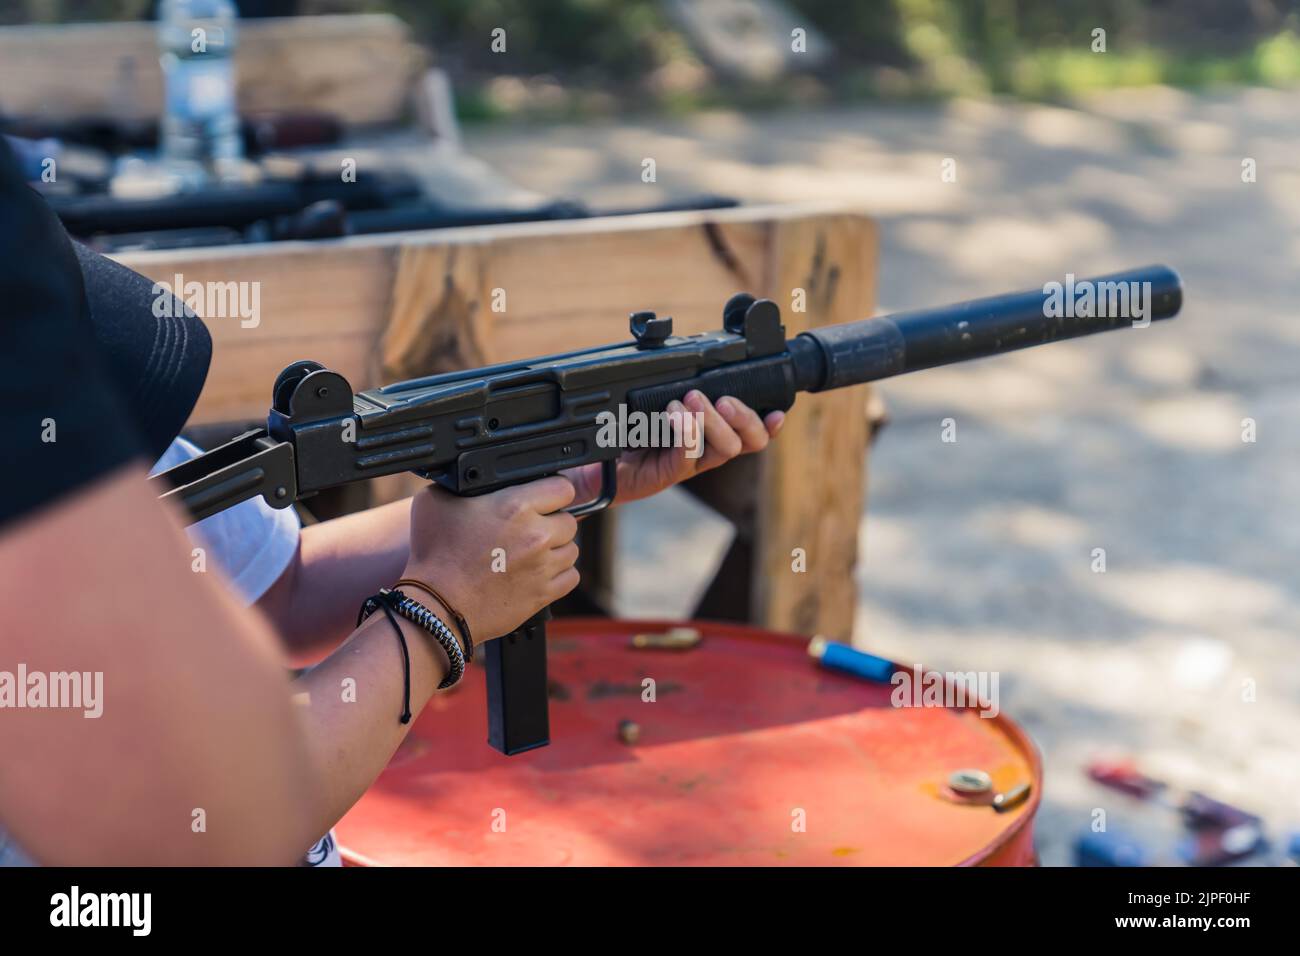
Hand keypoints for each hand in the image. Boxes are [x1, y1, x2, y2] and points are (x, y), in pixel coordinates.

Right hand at [402, 477, 579, 641]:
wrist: (435, 604)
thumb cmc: (433, 553)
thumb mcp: (436, 499)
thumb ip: (465, 484)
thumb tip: (475, 479)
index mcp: (515, 505)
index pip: (563, 487)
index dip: (553, 491)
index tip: (543, 498)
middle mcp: (536, 534)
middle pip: (569, 520)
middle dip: (552, 522)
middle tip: (529, 529)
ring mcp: (543, 566)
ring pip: (572, 550)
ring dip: (556, 550)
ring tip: (532, 553)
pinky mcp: (543, 593)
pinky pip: (570, 577)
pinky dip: (558, 575)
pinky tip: (538, 573)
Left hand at [563, 391, 783, 505]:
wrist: (593, 460)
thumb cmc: (624, 428)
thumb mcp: (654, 399)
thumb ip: (676, 385)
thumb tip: (691, 360)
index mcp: (711, 431)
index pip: (752, 431)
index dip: (768, 424)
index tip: (777, 412)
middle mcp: (706, 449)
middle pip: (749, 441)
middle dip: (744, 417)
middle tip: (724, 399)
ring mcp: (689, 463)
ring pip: (724, 449)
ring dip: (712, 421)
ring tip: (688, 402)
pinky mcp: (668, 474)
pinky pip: (688, 457)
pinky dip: (686, 434)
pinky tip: (675, 417)